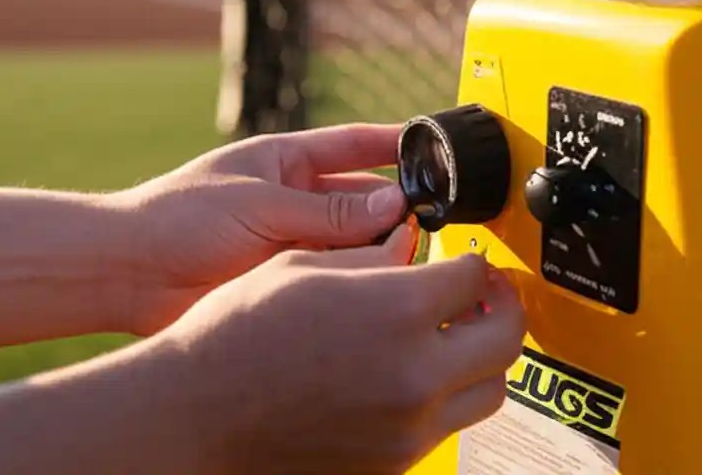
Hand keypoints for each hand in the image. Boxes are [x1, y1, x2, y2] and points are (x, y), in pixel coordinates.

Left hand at [107, 124, 408, 334]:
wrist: (127, 274)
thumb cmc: (178, 219)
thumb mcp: (261, 203)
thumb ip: (330, 210)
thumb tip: (395, 203)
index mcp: (283, 161)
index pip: (352, 145)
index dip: (393, 144)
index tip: (434, 146)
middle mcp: (291, 201)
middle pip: (360, 198)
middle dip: (394, 206)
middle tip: (431, 219)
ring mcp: (289, 243)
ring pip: (352, 243)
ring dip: (378, 248)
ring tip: (408, 256)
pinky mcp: (283, 282)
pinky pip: (333, 279)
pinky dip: (356, 282)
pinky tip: (378, 288)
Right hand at [155, 225, 526, 474]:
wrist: (196, 416)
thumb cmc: (235, 338)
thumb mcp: (303, 268)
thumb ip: (372, 258)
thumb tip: (409, 248)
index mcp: (398, 311)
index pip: (475, 277)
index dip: (472, 260)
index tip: (464, 261)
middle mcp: (416, 374)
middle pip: (505, 337)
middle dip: (499, 307)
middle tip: (482, 295)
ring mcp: (409, 427)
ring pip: (489, 390)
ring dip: (481, 358)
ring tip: (454, 338)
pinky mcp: (394, 462)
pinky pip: (447, 426)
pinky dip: (444, 398)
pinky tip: (411, 376)